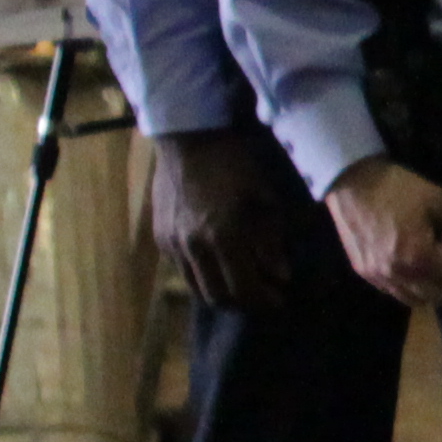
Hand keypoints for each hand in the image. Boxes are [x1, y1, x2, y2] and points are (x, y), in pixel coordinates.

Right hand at [149, 125, 301, 309]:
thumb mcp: (263, 197)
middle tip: (262, 295)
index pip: (244, 288)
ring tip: (241, 284)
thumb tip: (281, 275)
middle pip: (217, 297)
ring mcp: (172, 244)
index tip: (280, 298)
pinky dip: (202, 275)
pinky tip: (218, 263)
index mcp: (223, 236)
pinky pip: (182, 270)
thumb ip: (271, 240)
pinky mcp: (160, 238)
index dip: (265, 300)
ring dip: (221, 292)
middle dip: (243, 303)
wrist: (188, 138)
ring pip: (196, 288)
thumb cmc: (233, 162)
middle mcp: (194, 247)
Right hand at [325, 156, 441, 307]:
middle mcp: (400, 275)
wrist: (352, 184)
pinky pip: (394, 293)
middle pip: (439, 297)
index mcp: (420, 256)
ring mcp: (380, 278)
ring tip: (431, 268)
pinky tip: (410, 268)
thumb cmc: (397, 189)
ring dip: (430, 289)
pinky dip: (408, 287)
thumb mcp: (439, 197)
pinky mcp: (365, 275)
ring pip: (416, 301)